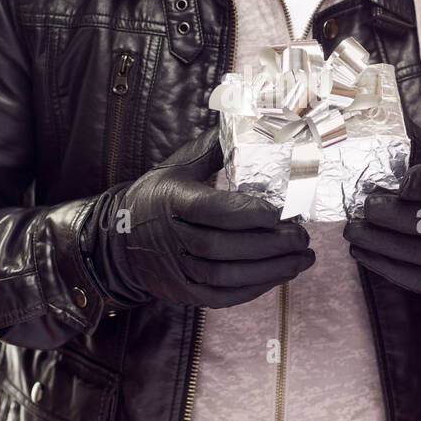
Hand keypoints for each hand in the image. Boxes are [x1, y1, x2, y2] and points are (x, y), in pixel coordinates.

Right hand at [80, 127, 314, 307]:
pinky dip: (255, 288)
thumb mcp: (177, 166)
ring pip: (226, 276)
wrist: (118, 240)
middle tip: (302, 236)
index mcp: (172, 202)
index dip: (249, 213)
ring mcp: (176, 270)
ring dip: (271, 270)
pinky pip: (223, 297)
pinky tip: (280, 275)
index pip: (212, 210)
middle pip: (222, 247)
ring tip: (303, 258)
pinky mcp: (184, 293)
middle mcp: (172, 239)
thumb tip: (247, 124)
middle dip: (269, 244)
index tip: (282, 211)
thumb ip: (213, 148)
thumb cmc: (156, 197)